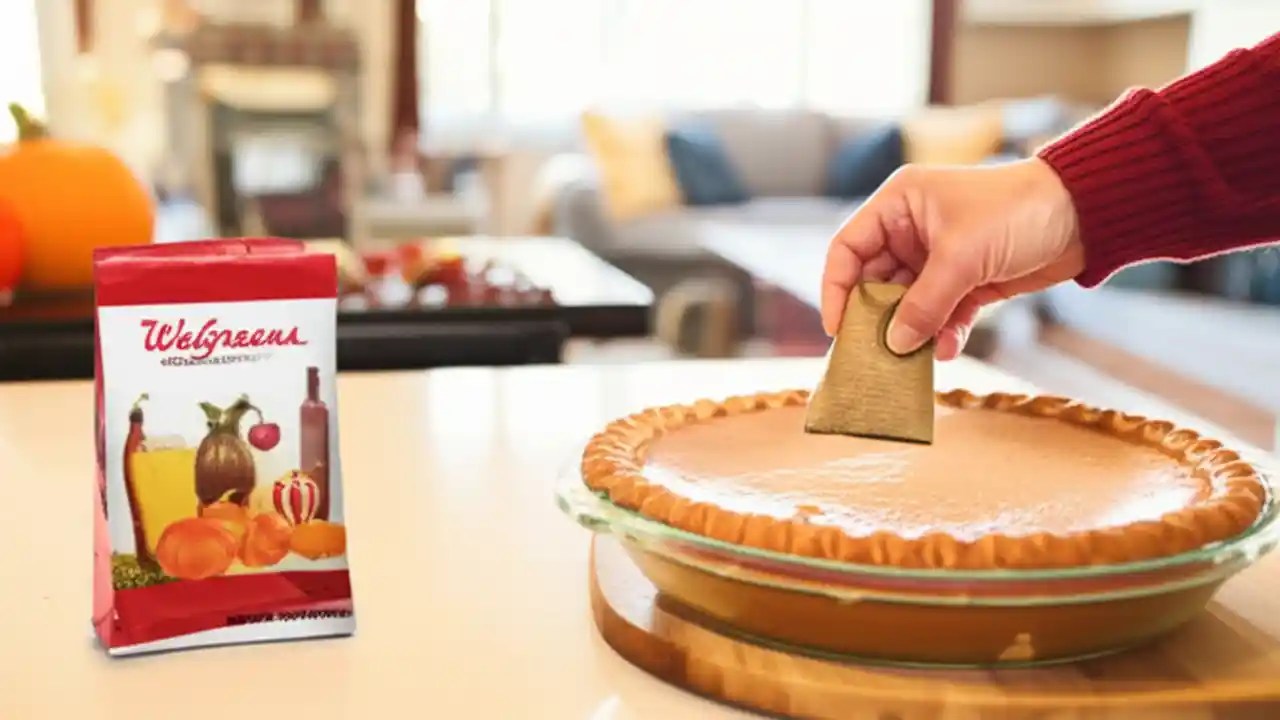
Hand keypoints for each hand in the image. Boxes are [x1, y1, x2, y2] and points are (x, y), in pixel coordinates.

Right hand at [820, 158, 1084, 359]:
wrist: (1084, 215)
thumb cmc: (1017, 212)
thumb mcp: (962, 257)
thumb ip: (924, 303)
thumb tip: (893, 344)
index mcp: (899, 205)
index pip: (848, 248)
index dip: (836, 288)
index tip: (838, 328)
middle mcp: (912, 230)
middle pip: (875, 282)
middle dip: (877, 318)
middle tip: (873, 353)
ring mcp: (939, 258)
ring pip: (909, 304)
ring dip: (911, 331)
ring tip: (911, 359)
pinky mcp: (967, 281)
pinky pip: (941, 314)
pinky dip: (942, 332)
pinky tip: (947, 348)